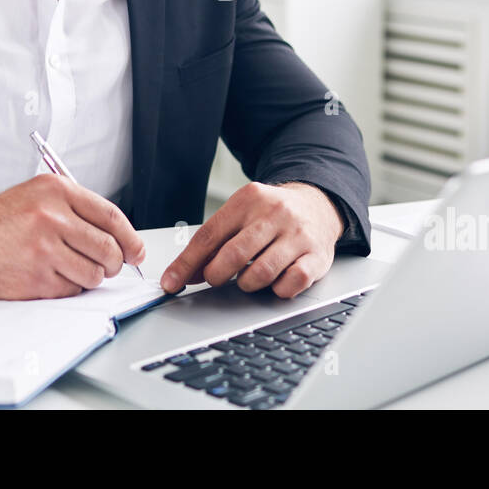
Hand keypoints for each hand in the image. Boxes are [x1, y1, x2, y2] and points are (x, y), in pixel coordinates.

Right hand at [0, 173, 145, 299]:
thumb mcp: (35, 196)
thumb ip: (75, 209)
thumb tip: (119, 236)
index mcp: (55, 190)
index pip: (111, 215)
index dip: (130, 237)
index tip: (136, 250)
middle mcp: (51, 216)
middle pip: (108, 247)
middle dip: (114, 262)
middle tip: (107, 265)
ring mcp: (44, 249)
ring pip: (94, 273)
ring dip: (90, 277)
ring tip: (69, 268)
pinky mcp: (35, 278)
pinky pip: (72, 289)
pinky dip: (69, 287)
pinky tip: (49, 276)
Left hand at [160, 182, 343, 298]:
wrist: (318, 204)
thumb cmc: (271, 215)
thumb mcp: (241, 215)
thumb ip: (214, 242)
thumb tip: (183, 274)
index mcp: (248, 199)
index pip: (209, 235)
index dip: (186, 263)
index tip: (171, 283)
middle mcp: (275, 214)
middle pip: (234, 254)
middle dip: (217, 274)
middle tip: (216, 278)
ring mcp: (298, 234)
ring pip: (261, 273)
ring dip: (247, 284)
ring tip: (248, 277)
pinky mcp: (317, 255)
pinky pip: (291, 283)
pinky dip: (277, 290)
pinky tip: (275, 281)